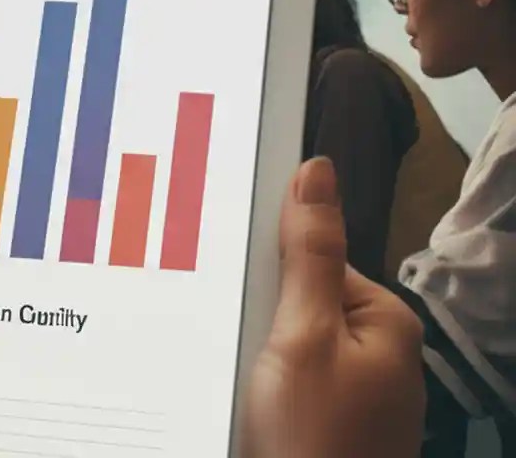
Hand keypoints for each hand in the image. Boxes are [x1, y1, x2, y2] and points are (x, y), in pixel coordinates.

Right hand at [245, 158, 424, 456]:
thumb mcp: (304, 336)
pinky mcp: (319, 423)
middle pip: (294, 300)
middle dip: (249, 310)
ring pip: (279, 343)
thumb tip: (317, 172)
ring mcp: (348, 394)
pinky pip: (277, 381)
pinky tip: (228, 394)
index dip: (262, 258)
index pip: (314, 258)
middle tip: (218, 329)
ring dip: (242, 349)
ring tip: (221, 368)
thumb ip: (309, 254)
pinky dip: (248, 382)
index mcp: (385, 322)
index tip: (219, 256)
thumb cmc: (313, 444)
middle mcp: (374, 355)